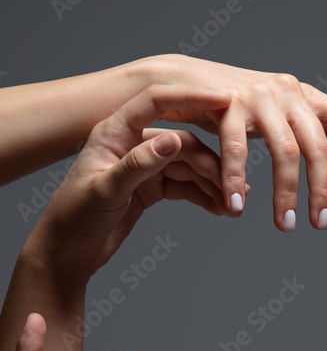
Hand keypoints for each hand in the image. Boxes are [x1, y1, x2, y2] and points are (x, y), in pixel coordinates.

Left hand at [28, 84, 236, 277]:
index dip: (191, 97)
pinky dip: (205, 196)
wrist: (66, 253)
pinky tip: (221, 208)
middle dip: (213, 165)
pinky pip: (187, 186)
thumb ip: (138, 165)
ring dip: (214, 184)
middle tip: (237, 189)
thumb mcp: (104, 192)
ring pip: (190, 166)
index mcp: (115, 132)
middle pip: (184, 143)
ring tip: (234, 206)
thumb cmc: (73, 219)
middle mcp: (132, 143)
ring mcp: (144, 165)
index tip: (225, 99)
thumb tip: (173, 139)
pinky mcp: (152, 187)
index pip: (157, 102)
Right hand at [150, 56, 326, 226]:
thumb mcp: (270, 115)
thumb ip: (294, 128)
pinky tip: (238, 207)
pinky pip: (238, 150)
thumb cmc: (227, 106)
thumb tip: (316, 154)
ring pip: (283, 152)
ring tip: (285, 226)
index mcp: (303, 97)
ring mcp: (259, 96)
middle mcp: (287, 92)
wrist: (176, 79)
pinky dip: (238, 181)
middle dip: (321, 189)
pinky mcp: (227, 102)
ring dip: (284, 193)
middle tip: (321, 224)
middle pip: (319, 145)